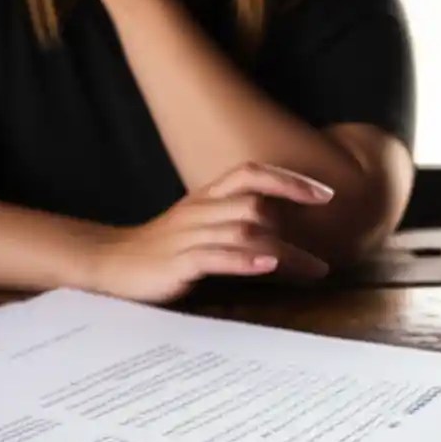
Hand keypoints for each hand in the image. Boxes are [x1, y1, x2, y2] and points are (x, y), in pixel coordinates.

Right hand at [85, 162, 334, 302]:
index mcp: (207, 197)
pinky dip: (246, 260)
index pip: (252, 173)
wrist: (111, 264)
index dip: (289, 179)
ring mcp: (189, 236)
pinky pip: (216, 257)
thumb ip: (236, 223)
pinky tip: (268, 266)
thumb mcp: (200, 227)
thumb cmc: (162, 249)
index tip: (326, 194)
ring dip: (285, 251)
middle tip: (329, 243)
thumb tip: (284, 232)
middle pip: (255, 203)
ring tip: (315, 269)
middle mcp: (201, 211)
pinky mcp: (178, 263)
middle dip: (296, 221)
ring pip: (243, 232)